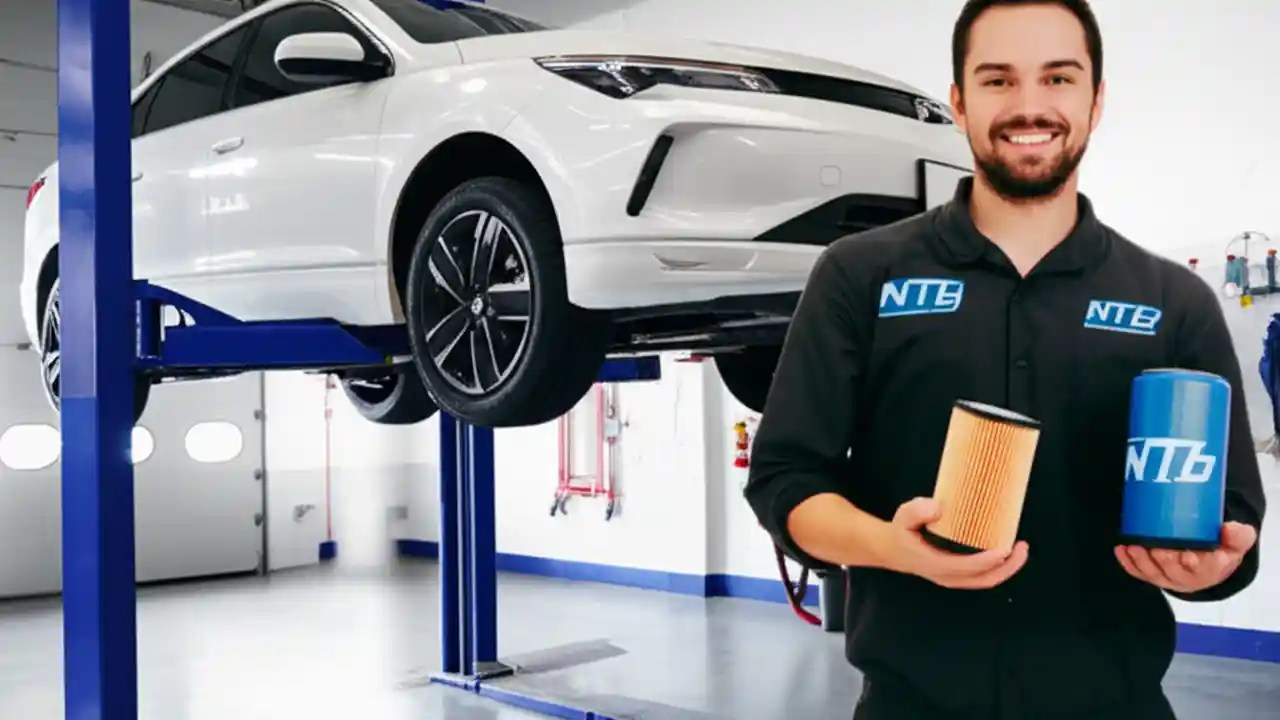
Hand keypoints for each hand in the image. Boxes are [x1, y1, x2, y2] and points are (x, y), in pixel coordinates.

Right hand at [881, 497, 1028, 589]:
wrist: (894, 550)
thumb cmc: (902, 532)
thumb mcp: (903, 516)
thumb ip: (916, 511)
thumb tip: (938, 507)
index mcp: (936, 564)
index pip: (968, 567)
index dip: (989, 560)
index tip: (1005, 547)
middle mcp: (948, 576)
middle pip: (985, 579)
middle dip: (1008, 566)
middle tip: (1022, 546)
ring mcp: (955, 579)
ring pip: (987, 580)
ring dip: (1007, 568)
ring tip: (1021, 549)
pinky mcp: (959, 576)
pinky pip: (984, 576)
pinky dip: (999, 567)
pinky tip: (1007, 552)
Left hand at [1114, 522, 1257, 593]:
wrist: (1209, 562)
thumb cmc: (1221, 550)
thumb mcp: (1237, 542)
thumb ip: (1238, 535)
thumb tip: (1228, 528)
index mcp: (1212, 570)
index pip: (1205, 570)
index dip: (1195, 564)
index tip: (1188, 556)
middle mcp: (1189, 578)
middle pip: (1175, 573)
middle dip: (1166, 562)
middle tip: (1158, 549)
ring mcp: (1169, 578)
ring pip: (1154, 574)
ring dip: (1142, 562)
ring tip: (1134, 547)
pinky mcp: (1153, 575)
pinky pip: (1139, 572)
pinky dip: (1128, 563)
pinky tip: (1120, 549)